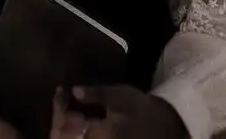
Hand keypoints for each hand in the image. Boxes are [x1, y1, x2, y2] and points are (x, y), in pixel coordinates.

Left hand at [49, 85, 188, 138]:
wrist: (166, 128)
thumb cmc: (142, 109)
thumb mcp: (120, 96)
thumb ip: (96, 94)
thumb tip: (74, 90)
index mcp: (100, 134)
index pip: (68, 124)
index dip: (60, 107)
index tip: (60, 92)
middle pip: (67, 138)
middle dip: (60, 122)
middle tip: (61, 105)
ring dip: (68, 130)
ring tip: (67, 115)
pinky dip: (79, 134)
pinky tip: (82, 125)